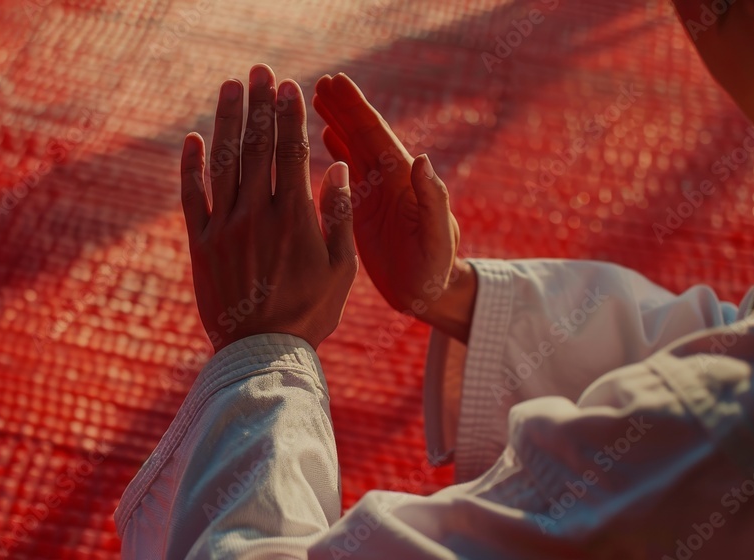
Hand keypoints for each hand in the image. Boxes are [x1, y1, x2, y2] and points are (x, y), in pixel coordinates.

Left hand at [180, 65, 357, 351]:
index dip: (289, 116)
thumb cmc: (310, 313)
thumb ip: (338, 215)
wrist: (261, 354)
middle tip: (260, 70)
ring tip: (231, 87)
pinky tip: (194, 139)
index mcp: (294, 218)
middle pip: (256, 147)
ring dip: (227, 120)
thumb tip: (336, 167)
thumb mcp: (341, 268)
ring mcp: (224, 228)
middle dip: (259, 104)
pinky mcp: (200, 245)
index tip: (289, 86)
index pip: (290, 153)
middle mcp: (256, 215)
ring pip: (223, 162)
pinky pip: (192, 197)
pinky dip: (191, 167)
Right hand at [312, 73, 475, 341]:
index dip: (355, 108)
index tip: (337, 82)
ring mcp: (375, 194)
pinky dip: (336, 151)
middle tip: (320, 80)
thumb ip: (433, 200)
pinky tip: (324, 136)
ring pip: (351, 149)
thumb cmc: (437, 270)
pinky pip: (347, 173)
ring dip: (336, 123)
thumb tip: (423, 161)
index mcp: (403, 181)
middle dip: (342, 107)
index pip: (376, 136)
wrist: (430, 294)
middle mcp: (389, 181)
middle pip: (361, 134)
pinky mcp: (365, 210)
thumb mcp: (437, 238)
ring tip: (316, 99)